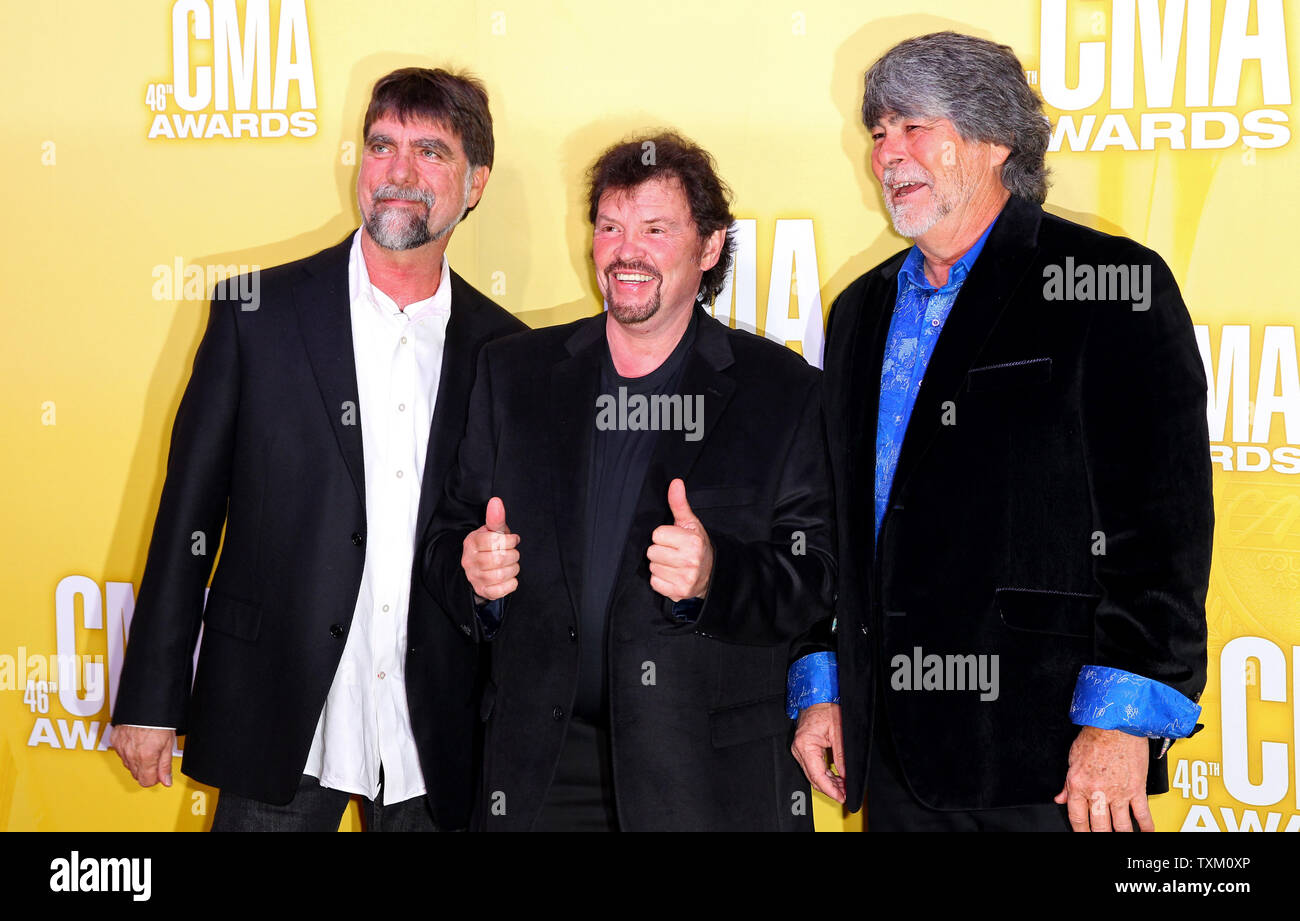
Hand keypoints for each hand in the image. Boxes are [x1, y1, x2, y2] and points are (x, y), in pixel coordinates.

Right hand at [110, 725, 175, 787]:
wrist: (146, 704)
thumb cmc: (159, 721)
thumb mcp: (168, 743)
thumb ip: (165, 765)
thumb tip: (166, 781)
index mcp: (146, 756)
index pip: (146, 781)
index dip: (155, 778)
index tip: (159, 773)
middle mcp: (131, 754)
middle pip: (137, 775)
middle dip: (147, 770)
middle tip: (155, 758)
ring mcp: (121, 748)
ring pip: (128, 765)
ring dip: (137, 761)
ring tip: (147, 747)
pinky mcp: (115, 741)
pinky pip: (121, 753)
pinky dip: (128, 751)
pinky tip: (137, 743)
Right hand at [461, 497, 519, 601]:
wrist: (477, 567)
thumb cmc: (489, 546)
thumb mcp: (491, 531)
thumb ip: (495, 518)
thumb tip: (496, 501)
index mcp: (471, 543)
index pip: (494, 541)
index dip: (509, 540)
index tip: (513, 540)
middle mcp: (470, 561)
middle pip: (499, 559)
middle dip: (513, 555)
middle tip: (513, 553)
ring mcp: (474, 577)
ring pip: (500, 575)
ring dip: (513, 569)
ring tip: (511, 564)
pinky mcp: (482, 591)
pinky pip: (500, 591)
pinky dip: (510, 584)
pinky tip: (509, 577)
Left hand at [646, 478, 712, 601]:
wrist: (711, 574)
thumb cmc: (697, 546)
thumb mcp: (690, 524)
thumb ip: (679, 504)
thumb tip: (675, 482)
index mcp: (693, 541)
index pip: (657, 534)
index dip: (664, 536)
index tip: (674, 540)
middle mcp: (690, 560)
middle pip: (652, 552)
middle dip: (660, 551)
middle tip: (673, 552)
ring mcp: (685, 578)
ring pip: (652, 567)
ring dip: (660, 565)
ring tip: (674, 564)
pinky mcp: (679, 591)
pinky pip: (654, 582)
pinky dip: (661, 580)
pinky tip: (672, 575)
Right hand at [791, 702, 845, 803]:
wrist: (817, 698)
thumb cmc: (825, 709)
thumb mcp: (839, 732)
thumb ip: (842, 755)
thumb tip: (846, 775)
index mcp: (805, 745)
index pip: (817, 775)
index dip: (830, 789)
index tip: (841, 797)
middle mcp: (799, 749)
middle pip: (814, 778)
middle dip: (830, 788)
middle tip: (846, 793)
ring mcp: (800, 750)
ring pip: (813, 775)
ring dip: (828, 783)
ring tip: (844, 787)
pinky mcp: (804, 749)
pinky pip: (813, 767)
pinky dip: (825, 775)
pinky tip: (836, 778)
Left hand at [1054, 726, 1153, 830]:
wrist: (1116, 725)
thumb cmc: (1095, 736)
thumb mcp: (1072, 759)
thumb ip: (1066, 784)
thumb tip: (1060, 797)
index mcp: (1079, 785)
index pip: (1077, 818)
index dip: (1080, 831)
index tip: (1083, 835)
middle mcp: (1098, 793)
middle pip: (1099, 827)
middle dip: (1100, 835)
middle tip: (1102, 836)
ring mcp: (1119, 793)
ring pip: (1121, 826)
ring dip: (1121, 834)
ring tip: (1122, 837)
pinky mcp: (1137, 790)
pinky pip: (1142, 814)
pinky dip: (1146, 827)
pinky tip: (1146, 833)